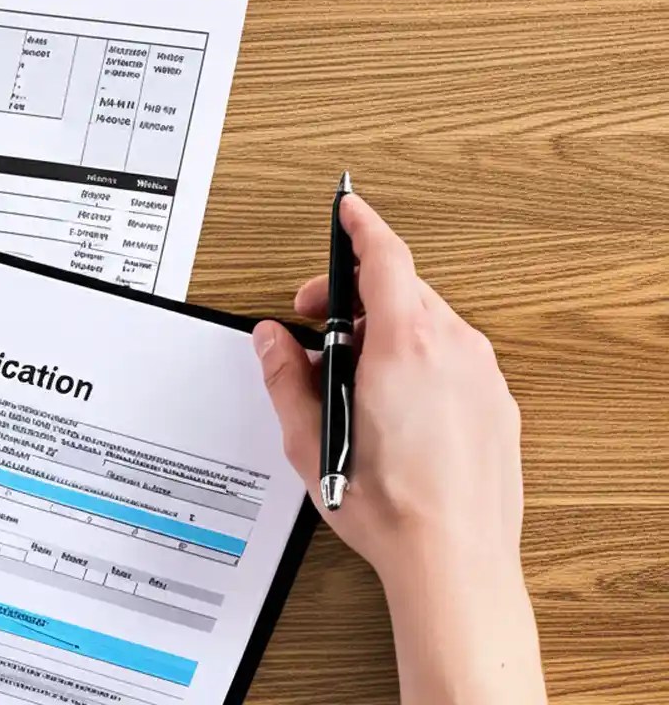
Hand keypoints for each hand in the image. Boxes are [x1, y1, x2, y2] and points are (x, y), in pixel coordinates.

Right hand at [253, 194, 521, 579]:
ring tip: (351, 374)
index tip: (348, 210)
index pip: (385, 256)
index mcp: (405, 346)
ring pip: (428, 322)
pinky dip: (418, 357)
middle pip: (401, 288)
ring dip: (385, 328)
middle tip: (316, 323)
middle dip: (353, 295)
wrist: (453, 559)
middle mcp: (453, 349)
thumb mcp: (309, 439)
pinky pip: (453, 356)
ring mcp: (482, 375)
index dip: (361, 226)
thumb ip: (285, 377)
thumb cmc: (390, 507)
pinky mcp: (497, 402)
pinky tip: (392, 399)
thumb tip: (271, 342)